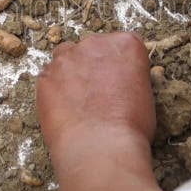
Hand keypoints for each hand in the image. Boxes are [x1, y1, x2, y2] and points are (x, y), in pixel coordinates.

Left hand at [37, 33, 163, 190]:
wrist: (100, 147)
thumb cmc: (129, 127)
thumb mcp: (145, 95)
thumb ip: (130, 78)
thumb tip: (120, 85)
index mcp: (125, 44)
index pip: (122, 45)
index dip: (120, 66)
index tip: (119, 82)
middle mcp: (95, 44)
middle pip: (92, 48)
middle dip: (93, 66)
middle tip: (97, 94)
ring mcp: (66, 59)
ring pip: (65, 58)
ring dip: (70, 73)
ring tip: (77, 101)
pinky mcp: (45, 77)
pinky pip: (48, 78)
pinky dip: (54, 90)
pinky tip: (63, 110)